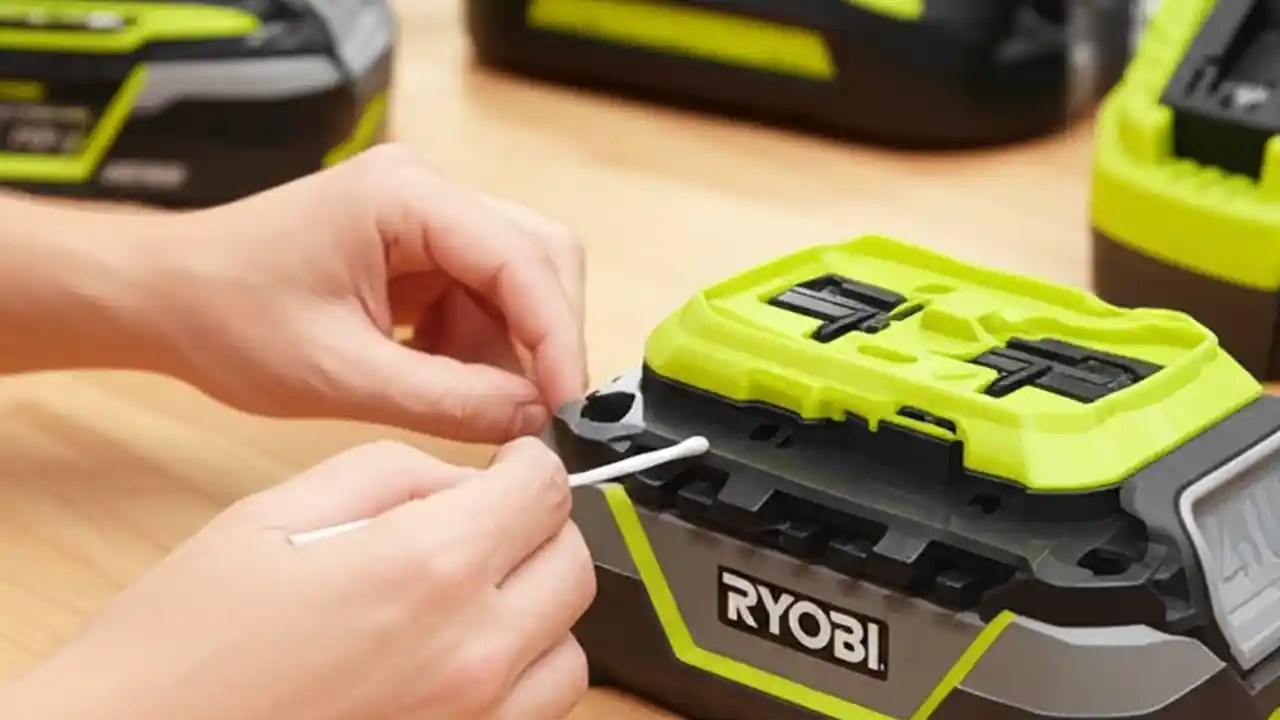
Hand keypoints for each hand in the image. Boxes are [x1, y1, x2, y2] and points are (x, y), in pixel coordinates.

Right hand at [0, 438, 595, 719]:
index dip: (532, 466)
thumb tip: (465, 482)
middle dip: (539, 531)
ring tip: (472, 599)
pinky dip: (520, 677)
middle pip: (572, 566)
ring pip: (569, 649)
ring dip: (537, 610)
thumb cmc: (185, 641)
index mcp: (429, 567)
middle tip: (488, 525)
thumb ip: (394, 476)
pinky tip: (457, 660)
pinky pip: (535, 714)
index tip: (511, 468)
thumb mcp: (278, 512)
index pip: (547, 494)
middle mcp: (472, 651)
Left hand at [138, 144, 588, 442]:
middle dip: (545, 339)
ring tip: (479, 408)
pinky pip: (482, 300)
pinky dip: (482, 351)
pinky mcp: (418, 251)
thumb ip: (447, 401)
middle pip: (537, 257)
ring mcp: (424, 219)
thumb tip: (534, 420)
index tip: (570, 406)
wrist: (162, 299)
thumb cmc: (226, 319)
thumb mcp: (339, 375)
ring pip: (517, 283)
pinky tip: (451, 387)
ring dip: (512, 351)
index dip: (556, 336)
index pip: (519, 259)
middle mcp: (426, 193)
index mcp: (405, 197)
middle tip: (541, 413)